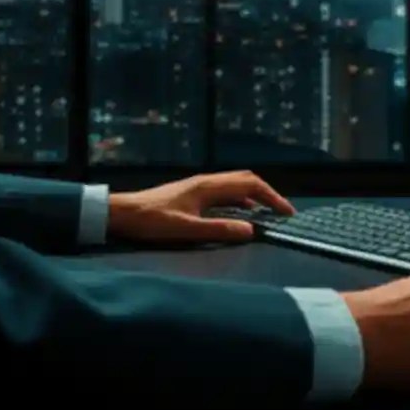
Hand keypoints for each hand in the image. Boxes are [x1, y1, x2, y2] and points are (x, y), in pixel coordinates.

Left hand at [106, 171, 293, 242]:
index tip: (286, 213)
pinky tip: (239, 215)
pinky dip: (240, 201)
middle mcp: (207, 181)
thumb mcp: (186, 229)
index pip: (250, 184)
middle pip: (246, 179)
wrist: (122, 213)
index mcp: (208, 186)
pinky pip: (225, 192)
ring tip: (266, 214)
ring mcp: (199, 186)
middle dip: (267, 193)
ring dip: (254, 196)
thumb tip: (251, 230)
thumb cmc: (152, 221)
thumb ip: (219, 230)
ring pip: (235, 185)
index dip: (272, 196)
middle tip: (281, 212)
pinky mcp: (193, 193)